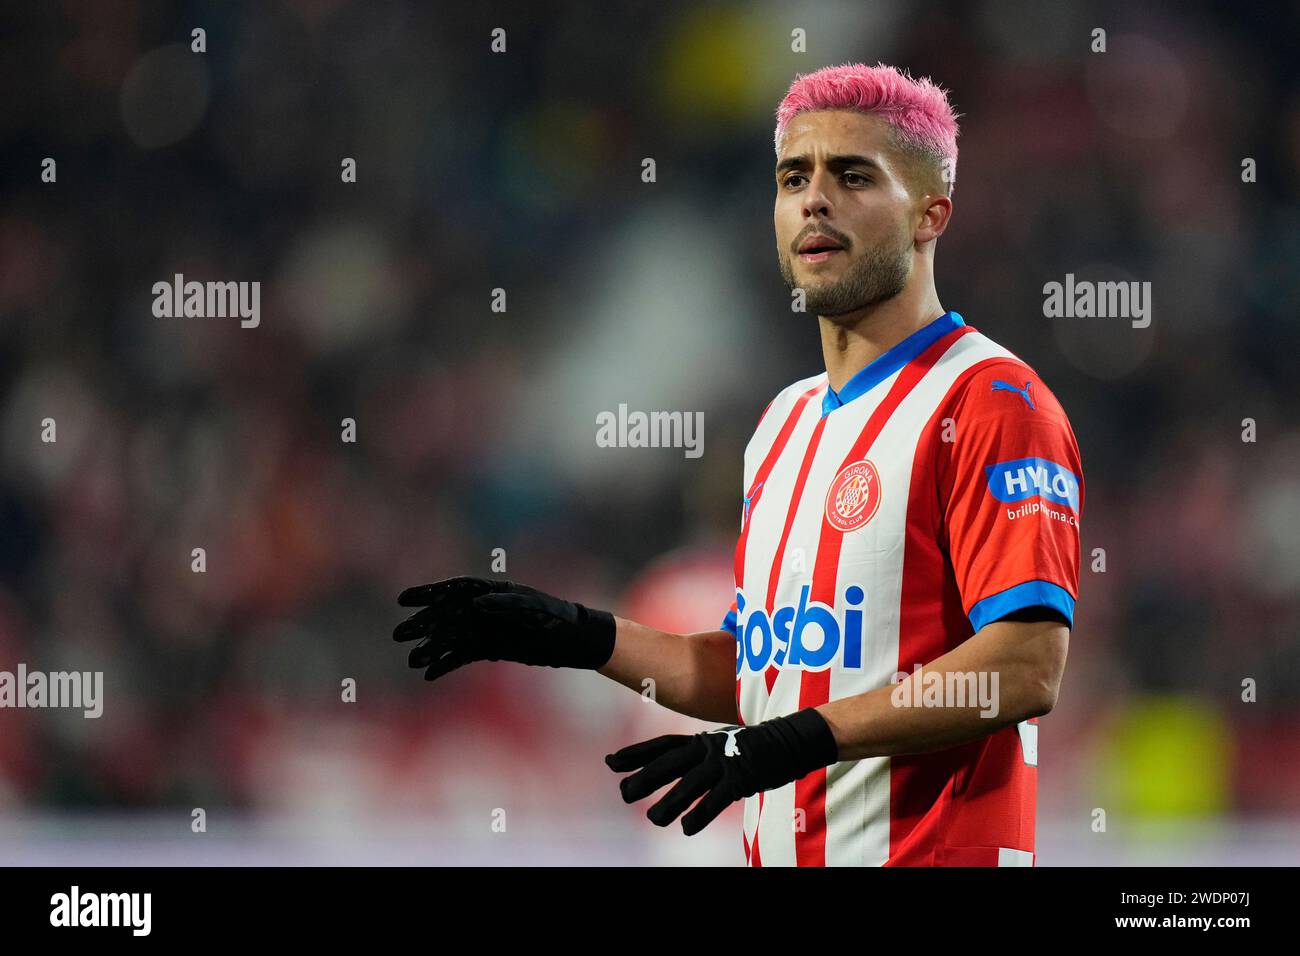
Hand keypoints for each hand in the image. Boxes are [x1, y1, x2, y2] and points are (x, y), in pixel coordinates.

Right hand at [393, 576, 615, 681]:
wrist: (571, 640)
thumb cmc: (555, 617)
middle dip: (422, 624)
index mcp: (491, 592)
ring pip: (450, 638)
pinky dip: (445, 665)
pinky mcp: (488, 648)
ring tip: (412, 660)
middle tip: (399, 635)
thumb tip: (477, 605)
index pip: (453, 590)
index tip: (403, 600)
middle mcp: (482, 610)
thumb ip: (506, 604)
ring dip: (430, 649)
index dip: (427, 593)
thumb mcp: (533, 608)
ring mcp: (484, 629)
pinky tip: (428, 674)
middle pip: (445, 615)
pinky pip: (461, 656)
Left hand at [604, 708, 838, 834]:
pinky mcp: (742, 778)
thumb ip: (698, 756)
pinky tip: (686, 828)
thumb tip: (672, 767)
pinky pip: (716, 799)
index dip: (636, 754)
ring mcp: (725, 763)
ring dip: (670, 803)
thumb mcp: (721, 745)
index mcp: (701, 740)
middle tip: (624, 794)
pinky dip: (700, 814)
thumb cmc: (753, 746)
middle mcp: (708, 749)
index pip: (662, 745)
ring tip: (655, 819)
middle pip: (668, 763)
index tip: (611, 762)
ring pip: (689, 785)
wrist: (791, 739)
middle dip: (645, 778)